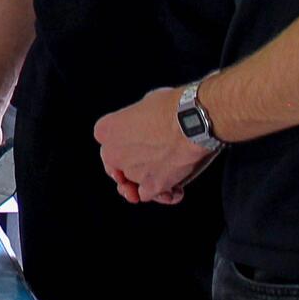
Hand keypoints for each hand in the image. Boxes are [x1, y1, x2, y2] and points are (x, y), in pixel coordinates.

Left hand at [93, 84, 213, 204]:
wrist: (193, 121)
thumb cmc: (172, 106)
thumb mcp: (144, 104)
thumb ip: (135, 121)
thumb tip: (144, 126)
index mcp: (106, 130)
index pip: (105, 142)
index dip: (121, 143)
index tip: (134, 139)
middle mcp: (114, 154)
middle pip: (116, 165)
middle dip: (131, 164)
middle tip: (150, 158)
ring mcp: (132, 172)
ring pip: (134, 183)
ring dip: (148, 180)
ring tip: (167, 171)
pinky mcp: (152, 186)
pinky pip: (150, 195)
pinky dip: (162, 193)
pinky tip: (176, 187)